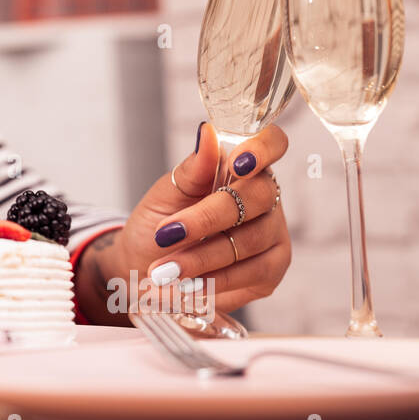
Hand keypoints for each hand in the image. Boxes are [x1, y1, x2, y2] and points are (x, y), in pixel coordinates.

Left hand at [89, 121, 292, 318]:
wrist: (145, 266)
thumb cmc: (160, 222)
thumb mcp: (166, 193)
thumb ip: (193, 168)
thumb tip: (208, 132)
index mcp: (243, 167)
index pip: (273, 143)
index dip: (263, 149)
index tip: (238, 163)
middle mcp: (265, 198)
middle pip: (256, 197)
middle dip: (207, 218)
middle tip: (166, 235)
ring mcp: (273, 234)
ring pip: (249, 241)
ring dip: (201, 258)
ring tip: (164, 271)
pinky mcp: (271, 270)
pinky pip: (250, 274)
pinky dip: (213, 282)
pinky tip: (186, 287)